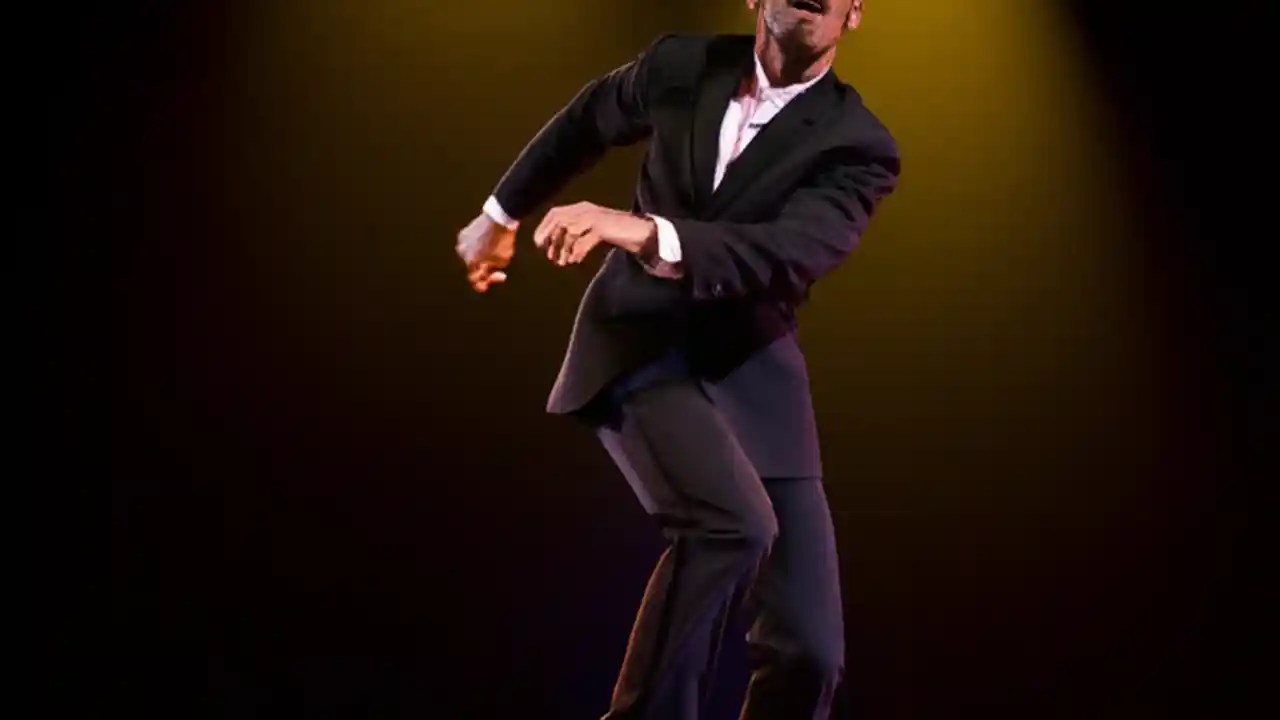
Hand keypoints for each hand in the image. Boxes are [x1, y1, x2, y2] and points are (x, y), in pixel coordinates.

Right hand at [455, 212, 515, 292]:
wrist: (499, 217)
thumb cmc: (501, 240)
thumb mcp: (502, 260)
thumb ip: (492, 269)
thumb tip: (488, 269)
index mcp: (470, 262)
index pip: (474, 280)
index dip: (486, 283)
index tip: (498, 277)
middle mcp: (462, 252)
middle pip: (472, 267)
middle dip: (483, 269)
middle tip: (494, 268)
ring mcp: (462, 240)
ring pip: (470, 255)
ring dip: (479, 258)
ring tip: (491, 255)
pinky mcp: (465, 231)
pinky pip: (470, 244)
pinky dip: (478, 247)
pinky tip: (488, 245)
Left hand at [533, 202, 656, 265]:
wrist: (639, 230)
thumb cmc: (614, 232)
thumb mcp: (591, 230)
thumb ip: (574, 236)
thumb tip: (553, 250)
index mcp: (581, 207)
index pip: (555, 213)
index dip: (544, 228)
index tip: (539, 244)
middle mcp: (586, 209)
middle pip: (559, 220)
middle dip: (551, 238)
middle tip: (549, 256)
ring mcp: (595, 217)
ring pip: (570, 231)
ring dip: (564, 249)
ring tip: (563, 263)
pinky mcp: (603, 227)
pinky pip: (584, 240)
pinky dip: (578, 251)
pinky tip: (575, 261)